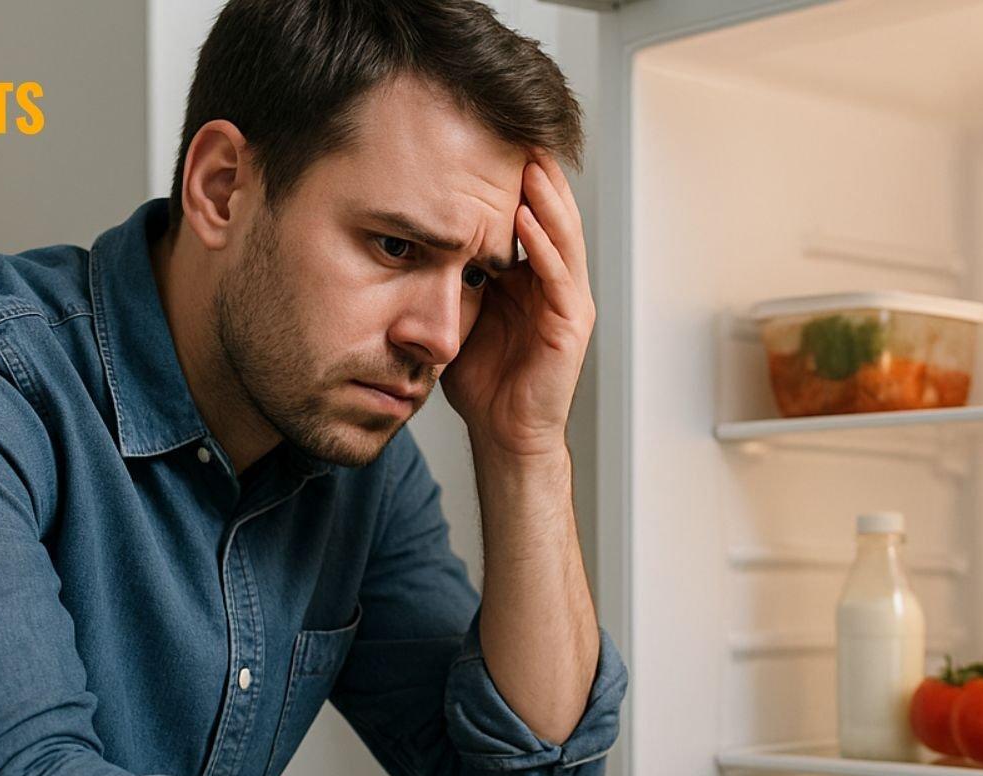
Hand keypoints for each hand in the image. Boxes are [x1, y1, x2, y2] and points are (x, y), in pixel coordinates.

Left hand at [442, 153, 591, 459]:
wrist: (503, 436)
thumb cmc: (482, 382)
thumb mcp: (459, 312)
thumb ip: (451, 274)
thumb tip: (411, 235)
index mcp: (530, 278)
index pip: (527, 215)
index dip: (513, 179)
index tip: (488, 140)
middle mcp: (554, 283)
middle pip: (551, 214)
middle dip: (536, 174)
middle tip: (518, 131)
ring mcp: (567, 303)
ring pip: (562, 237)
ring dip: (546, 198)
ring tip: (527, 162)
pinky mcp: (570, 327)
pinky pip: (559, 277)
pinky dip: (544, 246)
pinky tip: (526, 219)